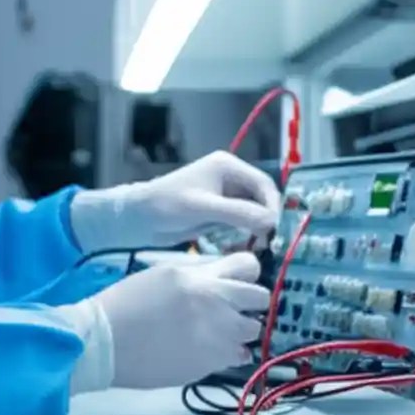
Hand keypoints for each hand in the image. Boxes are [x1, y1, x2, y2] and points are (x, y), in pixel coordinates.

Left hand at [70, 151, 280, 251]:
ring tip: (256, 247)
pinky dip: (244, 235)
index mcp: (227, 167)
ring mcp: (224, 197)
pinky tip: (241, 247)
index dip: (273, 205)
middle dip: (266, 219)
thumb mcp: (203, 208)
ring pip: (252, 213)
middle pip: (261, 199)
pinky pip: (240, 223)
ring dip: (256, 229)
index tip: (275, 228)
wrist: (138, 218)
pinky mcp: (217, 214)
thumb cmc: (166, 205)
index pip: (263, 184)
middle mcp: (229, 179)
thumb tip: (271, 222)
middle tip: (268, 242)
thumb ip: (238, 213)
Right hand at [94, 252, 268, 388]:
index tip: (238, 281)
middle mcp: (215, 304)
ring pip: (254, 330)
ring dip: (242, 330)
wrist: (105, 342)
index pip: (249, 266)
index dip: (246, 273)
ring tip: (221, 332)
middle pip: (261, 298)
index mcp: (200, 278)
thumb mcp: (162, 274)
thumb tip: (221, 279)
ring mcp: (216, 336)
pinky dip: (231, 354)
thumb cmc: (126, 305)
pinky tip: (212, 350)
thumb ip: (197, 274)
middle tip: (234, 309)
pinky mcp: (211, 364)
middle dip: (250, 303)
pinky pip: (239, 356)